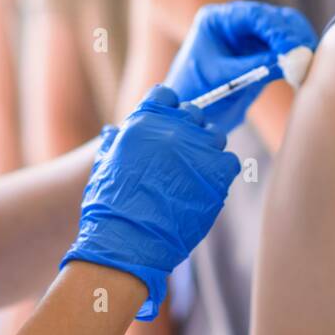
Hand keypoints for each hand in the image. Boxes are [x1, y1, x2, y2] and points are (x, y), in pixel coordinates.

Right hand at [60, 85, 239, 320]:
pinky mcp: (218, 172)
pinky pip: (230, 161)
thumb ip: (115, 143)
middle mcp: (174, 127)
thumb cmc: (110, 205)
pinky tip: (206, 188)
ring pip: (215, 136)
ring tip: (194, 175)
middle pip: (194, 113)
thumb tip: (114, 131)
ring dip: (207, 151)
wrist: (127, 240)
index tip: (166, 128)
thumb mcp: (105, 165)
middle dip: (189, 131)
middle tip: (180, 157)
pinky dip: (222, 172)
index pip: (165, 94)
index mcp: (145, 119)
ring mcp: (198, 148)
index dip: (167, 110)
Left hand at [165, 0, 316, 132]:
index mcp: (218, 19)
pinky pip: (288, 50)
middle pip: (275, 18)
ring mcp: (252, 36)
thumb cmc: (196, 94)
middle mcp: (237, 22)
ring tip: (306, 66)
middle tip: (305, 56)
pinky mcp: (265, 53)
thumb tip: (289, 58)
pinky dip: (298, 58)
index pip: (253, 15)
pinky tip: (304, 71)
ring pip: (287, 32)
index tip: (291, 48)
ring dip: (299, 46)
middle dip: (293, 36)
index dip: (276, 29)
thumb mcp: (222, 79)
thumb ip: (254, 66)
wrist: (192, 116)